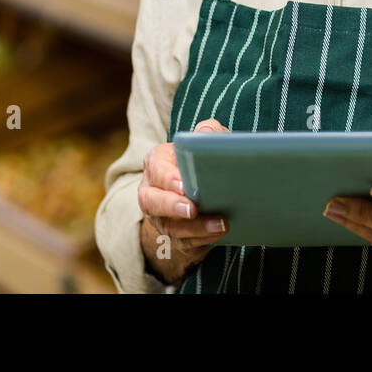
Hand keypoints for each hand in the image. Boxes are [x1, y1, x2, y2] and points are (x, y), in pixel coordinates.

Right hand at [138, 119, 230, 283]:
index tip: (184, 185)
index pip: (156, 169)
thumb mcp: (206, 139)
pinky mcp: (174, 234)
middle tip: (193, 209)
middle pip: (151, 201)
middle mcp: (151, 190)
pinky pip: (184, 241)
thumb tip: (205, 133)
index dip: (168, 178)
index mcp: (156, 162)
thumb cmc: (202, 158)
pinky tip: (221, 232)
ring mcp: (160, 216)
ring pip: (169, 226)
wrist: (203, 186)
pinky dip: (204, 238)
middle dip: (171, 206)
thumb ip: (208, 130)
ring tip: (221, 224)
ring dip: (195, 228)